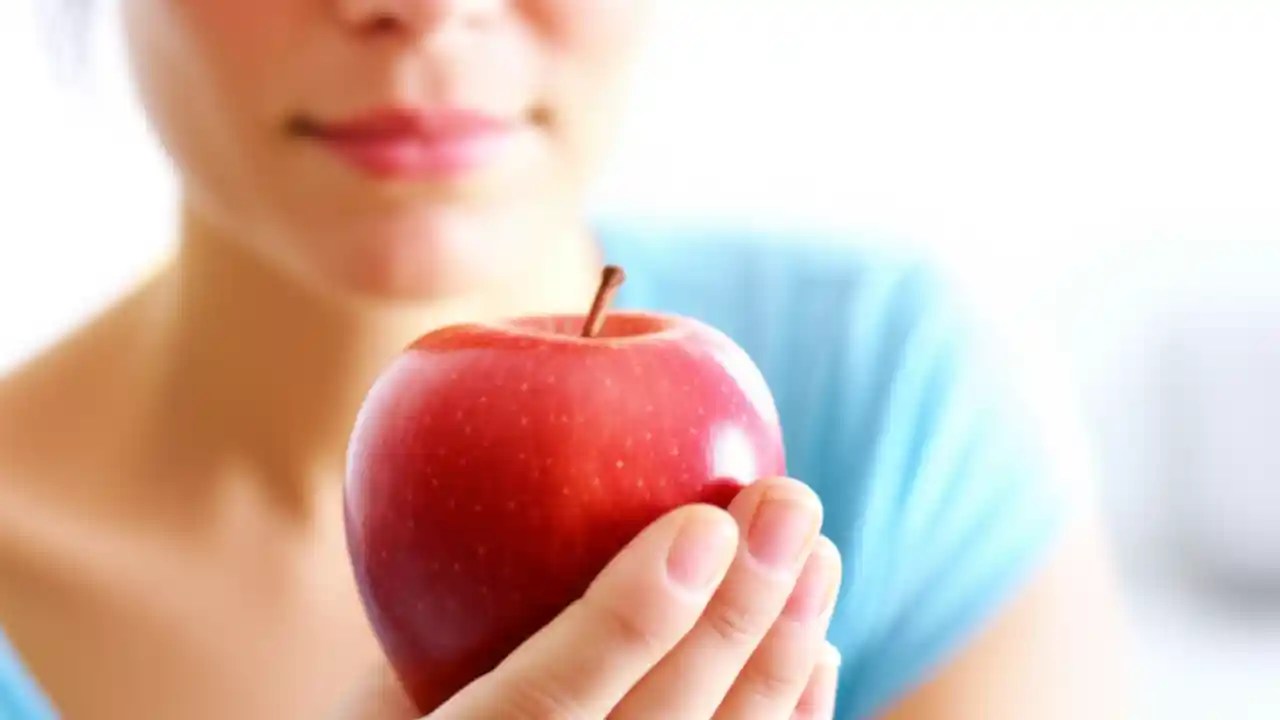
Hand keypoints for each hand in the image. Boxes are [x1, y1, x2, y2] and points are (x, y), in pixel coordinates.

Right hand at [338, 477, 842, 719]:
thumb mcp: (370, 712)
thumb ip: (427, 640)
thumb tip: (485, 511)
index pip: (546, 704)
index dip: (631, 619)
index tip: (704, 524)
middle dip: (738, 613)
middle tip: (791, 504)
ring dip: (780, 657)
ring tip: (818, 558)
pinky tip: (820, 656)